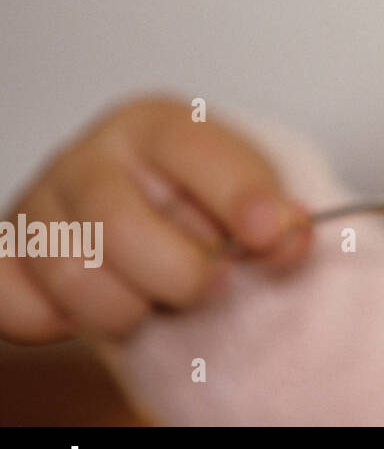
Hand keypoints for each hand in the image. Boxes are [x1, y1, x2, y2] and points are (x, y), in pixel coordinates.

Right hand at [0, 96, 311, 342]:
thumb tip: (289, 237)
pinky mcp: (4, 253)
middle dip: (181, 274)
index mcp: (155, 126)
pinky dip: (59, 323)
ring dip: (129, 308)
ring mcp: (38, 203)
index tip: (271, 234)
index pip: (192, 151)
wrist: (151, 218)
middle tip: (216, 287)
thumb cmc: (200, 206)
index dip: (236, 195)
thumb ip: (277, 218)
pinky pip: (15, 303)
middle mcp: (88, 157)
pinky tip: (102, 304)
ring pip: (71, 275)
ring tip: (158, 300)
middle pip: (120, 224)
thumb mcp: (250, 200)